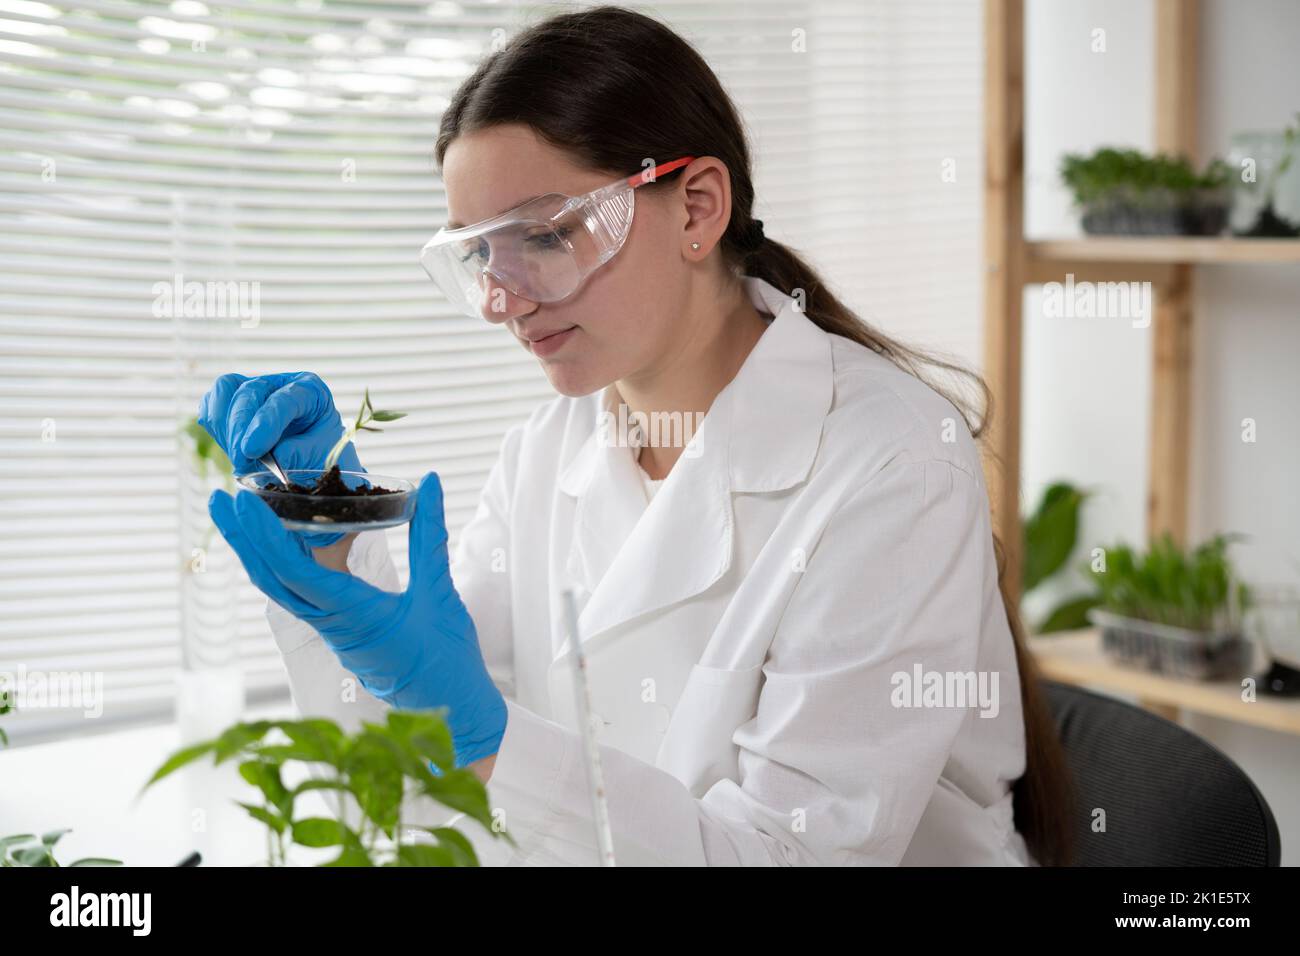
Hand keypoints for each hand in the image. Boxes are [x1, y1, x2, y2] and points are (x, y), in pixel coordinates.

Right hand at [197, 371, 361, 547]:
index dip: (266, 423)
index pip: (284, 399)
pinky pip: (212, 404)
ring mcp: (255, 389)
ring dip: (225, 427)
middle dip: (240, 429)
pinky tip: (229, 447)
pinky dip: (215, 426)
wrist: (308, 464)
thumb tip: (277, 453)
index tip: (252, 449)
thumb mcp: (320, 458)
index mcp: (310, 390)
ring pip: (225, 390)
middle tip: (241, 462)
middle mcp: (280, 383)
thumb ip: (301, 453)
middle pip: (250, 391)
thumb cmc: (320, 457)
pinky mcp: (232, 402)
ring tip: (238, 459)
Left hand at [208, 471, 506, 768]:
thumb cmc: (446, 657)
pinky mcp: (338, 632)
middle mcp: (331, 625)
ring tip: (239, 516)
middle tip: (217, 500)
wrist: (449, 709)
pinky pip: (300, 595)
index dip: (265, 536)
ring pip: (282, 589)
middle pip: (272, 580)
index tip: (242, 503)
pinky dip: (284, 565)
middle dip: (242, 539)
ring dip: (256, 552)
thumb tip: (429, 482)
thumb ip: (430, 534)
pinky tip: (283, 544)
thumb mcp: (439, 591)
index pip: (295, 574)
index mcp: (352, 615)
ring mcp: (331, 631)